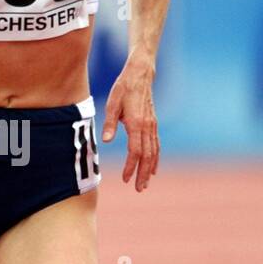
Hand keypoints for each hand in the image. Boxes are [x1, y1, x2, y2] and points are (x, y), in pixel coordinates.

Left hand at [102, 50, 159, 190]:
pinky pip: (156, 145)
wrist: (140, 74)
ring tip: (144, 184)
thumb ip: (110, 123)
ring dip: (150, 170)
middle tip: (138, 189)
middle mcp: (147, 127)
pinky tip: (154, 169)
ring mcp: (152, 126)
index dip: (131, 167)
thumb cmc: (124, 88)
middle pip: (147, 156)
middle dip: (143, 174)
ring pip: (154, 152)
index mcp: (136, 123)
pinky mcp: (153, 124)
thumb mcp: (112, 103)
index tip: (125, 179)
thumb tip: (106, 141)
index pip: (135, 151)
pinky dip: (156, 159)